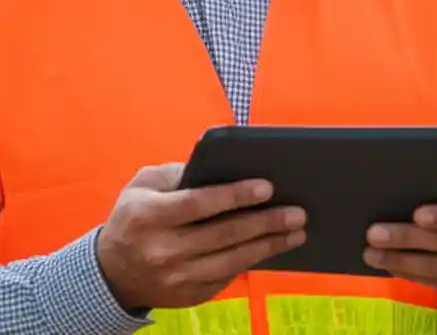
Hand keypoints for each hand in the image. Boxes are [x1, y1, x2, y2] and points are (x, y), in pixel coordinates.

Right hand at [97, 163, 307, 311]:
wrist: (111, 273)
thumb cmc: (136, 217)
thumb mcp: (143, 186)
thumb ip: (179, 173)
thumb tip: (226, 168)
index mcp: (148, 216)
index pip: (198, 204)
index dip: (235, 195)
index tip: (268, 187)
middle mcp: (161, 250)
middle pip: (224, 234)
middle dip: (266, 222)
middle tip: (298, 212)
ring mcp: (175, 278)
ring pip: (233, 260)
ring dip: (270, 245)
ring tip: (297, 232)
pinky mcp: (189, 296)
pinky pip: (229, 277)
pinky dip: (254, 261)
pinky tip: (275, 247)